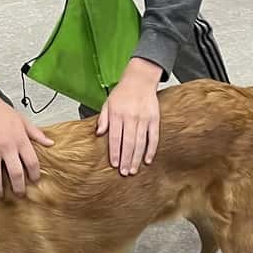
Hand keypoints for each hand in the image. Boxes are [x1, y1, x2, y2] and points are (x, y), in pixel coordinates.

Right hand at [0, 93, 52, 196]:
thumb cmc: (1, 111)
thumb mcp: (23, 120)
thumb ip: (36, 133)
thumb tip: (50, 143)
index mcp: (20, 140)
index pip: (32, 162)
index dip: (34, 175)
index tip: (33, 180)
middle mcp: (7, 147)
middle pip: (16, 173)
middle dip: (18, 188)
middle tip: (18, 195)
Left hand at [96, 58, 161, 175]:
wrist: (140, 79)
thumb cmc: (122, 92)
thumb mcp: (108, 103)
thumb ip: (103, 119)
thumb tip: (98, 133)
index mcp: (117, 114)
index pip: (115, 137)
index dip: (115, 152)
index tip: (114, 164)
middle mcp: (130, 117)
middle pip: (128, 142)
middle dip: (126, 159)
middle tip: (124, 173)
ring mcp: (143, 118)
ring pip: (140, 142)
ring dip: (137, 158)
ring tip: (133, 170)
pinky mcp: (154, 119)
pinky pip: (153, 137)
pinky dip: (151, 149)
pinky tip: (148, 160)